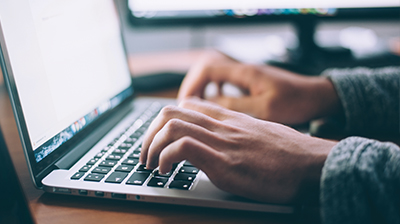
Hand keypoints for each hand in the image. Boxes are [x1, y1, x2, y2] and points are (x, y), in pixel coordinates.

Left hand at [140, 98, 336, 203]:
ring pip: (171, 125)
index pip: (187, 105)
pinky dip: (165, 158)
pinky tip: (166, 171)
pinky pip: (183, 148)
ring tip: (151, 164)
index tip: (160, 139)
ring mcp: (222, 142)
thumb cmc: (291, 154)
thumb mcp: (260, 134)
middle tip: (146, 154)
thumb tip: (223, 143)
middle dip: (149, 133)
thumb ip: (237, 133)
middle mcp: (222, 125)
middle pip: (171, 111)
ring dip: (151, 146)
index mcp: (230, 118)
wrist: (314, 164)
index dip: (165, 120)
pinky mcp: (225, 163)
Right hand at [178, 50, 340, 124]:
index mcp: (245, 72)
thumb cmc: (296, 102)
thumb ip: (234, 106)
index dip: (192, 84)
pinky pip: (225, 82)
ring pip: (215, 76)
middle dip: (193, 86)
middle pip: (207, 69)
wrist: (316, 96)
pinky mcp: (251, 82)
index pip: (207, 68)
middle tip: (187, 107)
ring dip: (203, 89)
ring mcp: (247, 75)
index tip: (186, 103)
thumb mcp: (264, 109)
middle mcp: (243, 70)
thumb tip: (207, 105)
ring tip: (197, 108)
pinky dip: (215, 92)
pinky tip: (216, 105)